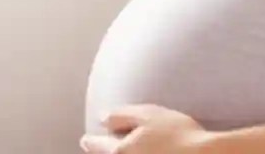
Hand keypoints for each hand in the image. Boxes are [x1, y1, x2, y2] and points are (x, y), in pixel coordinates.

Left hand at [80, 104, 217, 153]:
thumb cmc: (179, 133)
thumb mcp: (149, 115)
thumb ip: (122, 116)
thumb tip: (103, 118)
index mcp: (121, 151)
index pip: (97, 146)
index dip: (90, 142)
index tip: (85, 140)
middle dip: (104, 152)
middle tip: (99, 147)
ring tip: (121, 150)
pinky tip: (148, 152)